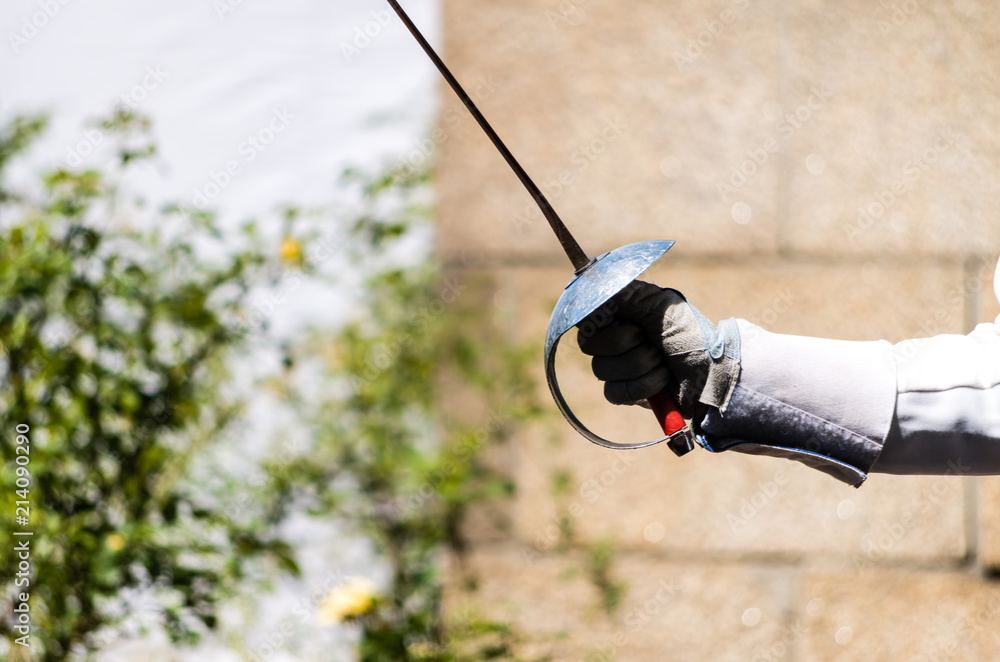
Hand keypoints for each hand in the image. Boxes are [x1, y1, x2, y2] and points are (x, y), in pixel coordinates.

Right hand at [576, 280, 740, 418]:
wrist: (712, 373)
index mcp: (618, 315)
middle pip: (591, 344)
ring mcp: (615, 368)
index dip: (599, 319)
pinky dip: (644, 385)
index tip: (618, 319)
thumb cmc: (691, 335)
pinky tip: (661, 380)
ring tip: (663, 361)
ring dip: (641, 364)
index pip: (586, 315)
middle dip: (628, 342)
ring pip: (603, 369)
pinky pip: (615, 391)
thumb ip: (629, 294)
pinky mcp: (623, 393)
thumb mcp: (662, 306)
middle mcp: (612, 340)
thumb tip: (597, 278)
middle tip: (652, 340)